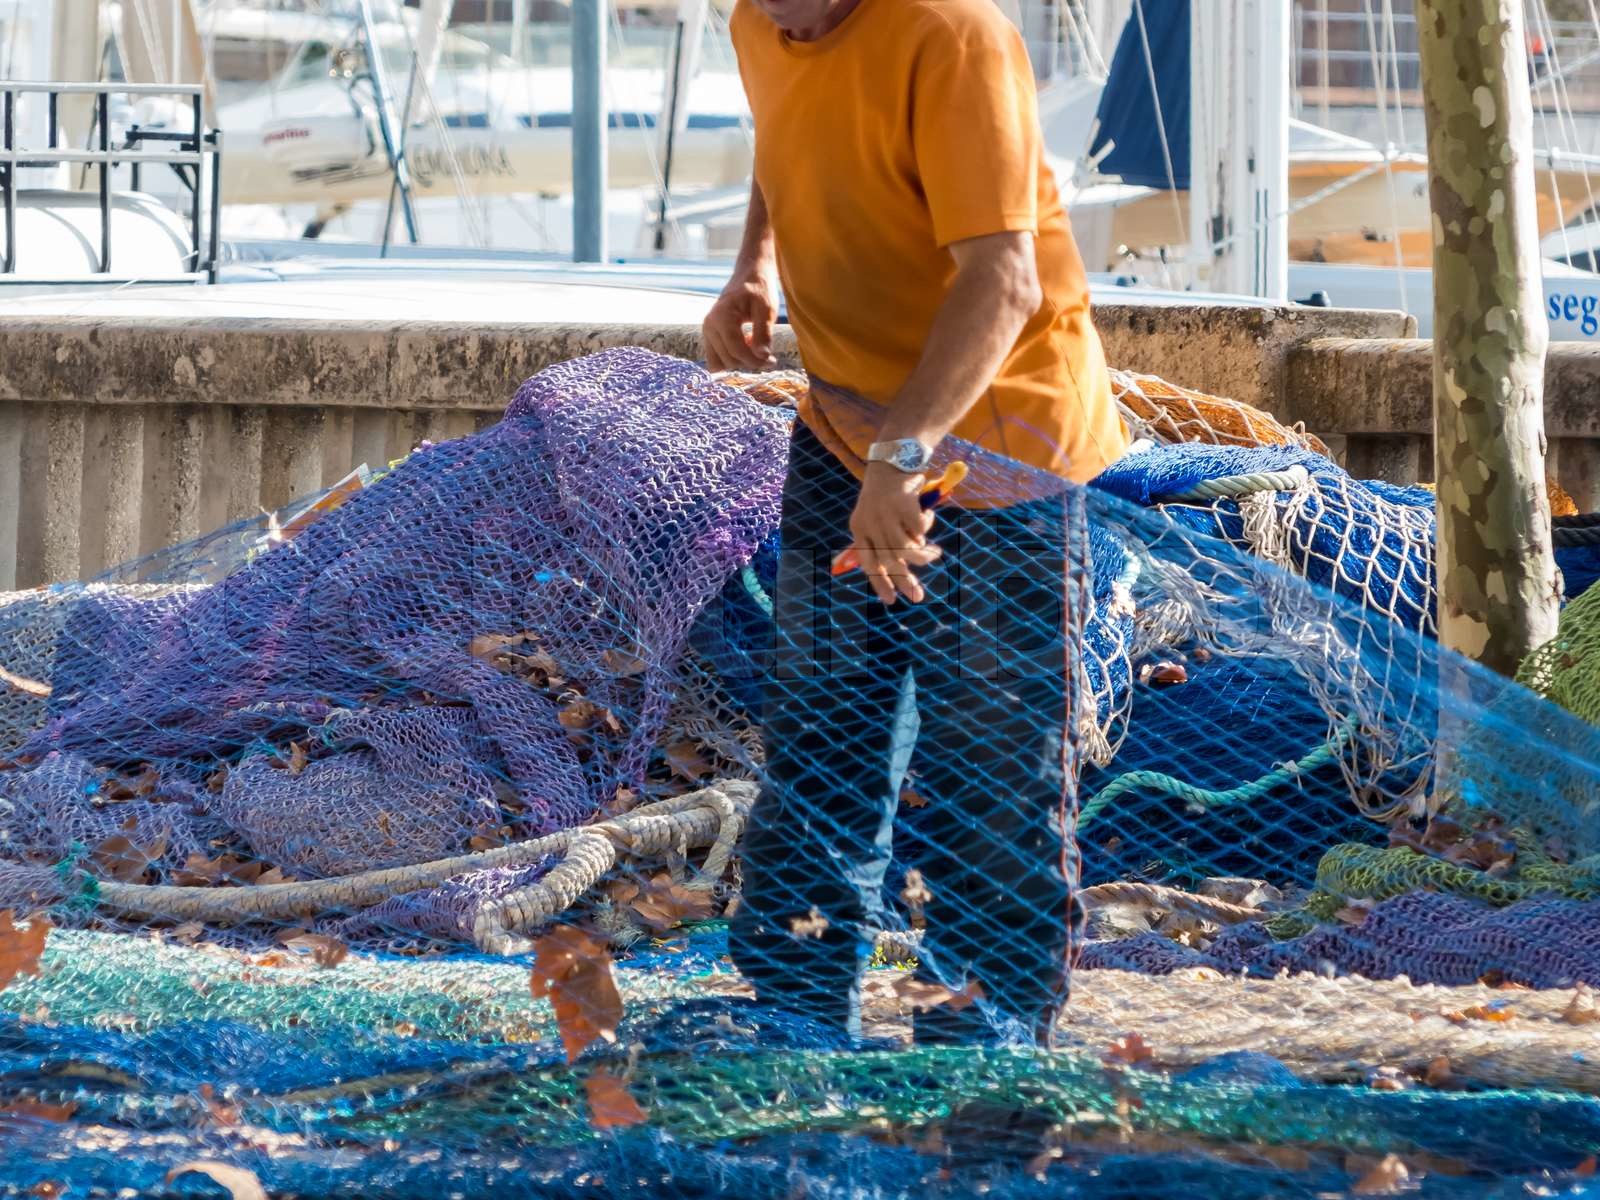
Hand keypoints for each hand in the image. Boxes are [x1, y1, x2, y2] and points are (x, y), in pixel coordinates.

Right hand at [702, 267, 778, 370]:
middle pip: (728, 359)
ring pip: (721, 364)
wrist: (749, 277)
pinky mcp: (709, 337)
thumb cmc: (760, 290)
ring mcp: (707, 332)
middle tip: (769, 355)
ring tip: (754, 347)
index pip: (736, 350)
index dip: (755, 361)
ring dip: (740, 362)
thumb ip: (764, 333)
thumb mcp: (767, 310)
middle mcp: (709, 325)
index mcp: (722, 317)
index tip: (772, 360)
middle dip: (750, 362)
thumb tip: (763, 357)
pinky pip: (716, 360)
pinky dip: (732, 359)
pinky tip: (745, 347)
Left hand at [848, 463, 942, 604]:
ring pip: (908, 549)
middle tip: (918, 596)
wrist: (893, 459)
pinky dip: (927, 525)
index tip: (891, 601)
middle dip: (905, 581)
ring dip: (924, 555)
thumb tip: (902, 569)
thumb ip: (885, 540)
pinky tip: (928, 515)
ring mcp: (886, 513)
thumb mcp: (878, 517)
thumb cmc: (888, 491)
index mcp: (859, 528)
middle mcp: (870, 523)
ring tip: (935, 553)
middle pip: (889, 561)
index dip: (879, 583)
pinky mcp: (904, 504)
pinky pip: (920, 528)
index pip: (867, 562)